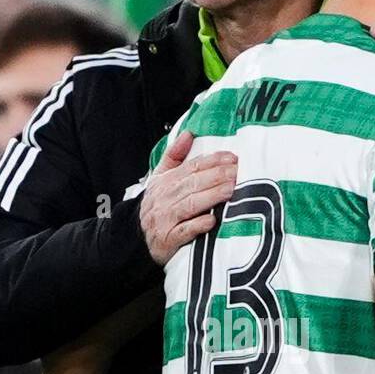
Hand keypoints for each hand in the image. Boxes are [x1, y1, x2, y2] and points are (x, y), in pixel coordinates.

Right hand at [140, 131, 237, 264]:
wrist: (138, 238)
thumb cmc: (157, 207)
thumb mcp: (160, 179)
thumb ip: (174, 156)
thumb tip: (188, 133)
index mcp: (166, 181)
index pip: (191, 167)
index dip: (212, 161)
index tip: (232, 158)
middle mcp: (165, 198)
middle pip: (193, 184)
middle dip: (216, 176)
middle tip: (237, 172)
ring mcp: (166, 219)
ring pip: (190, 205)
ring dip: (210, 197)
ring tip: (230, 190)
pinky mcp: (168, 239)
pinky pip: (184, 231)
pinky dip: (197, 225)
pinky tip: (211, 220)